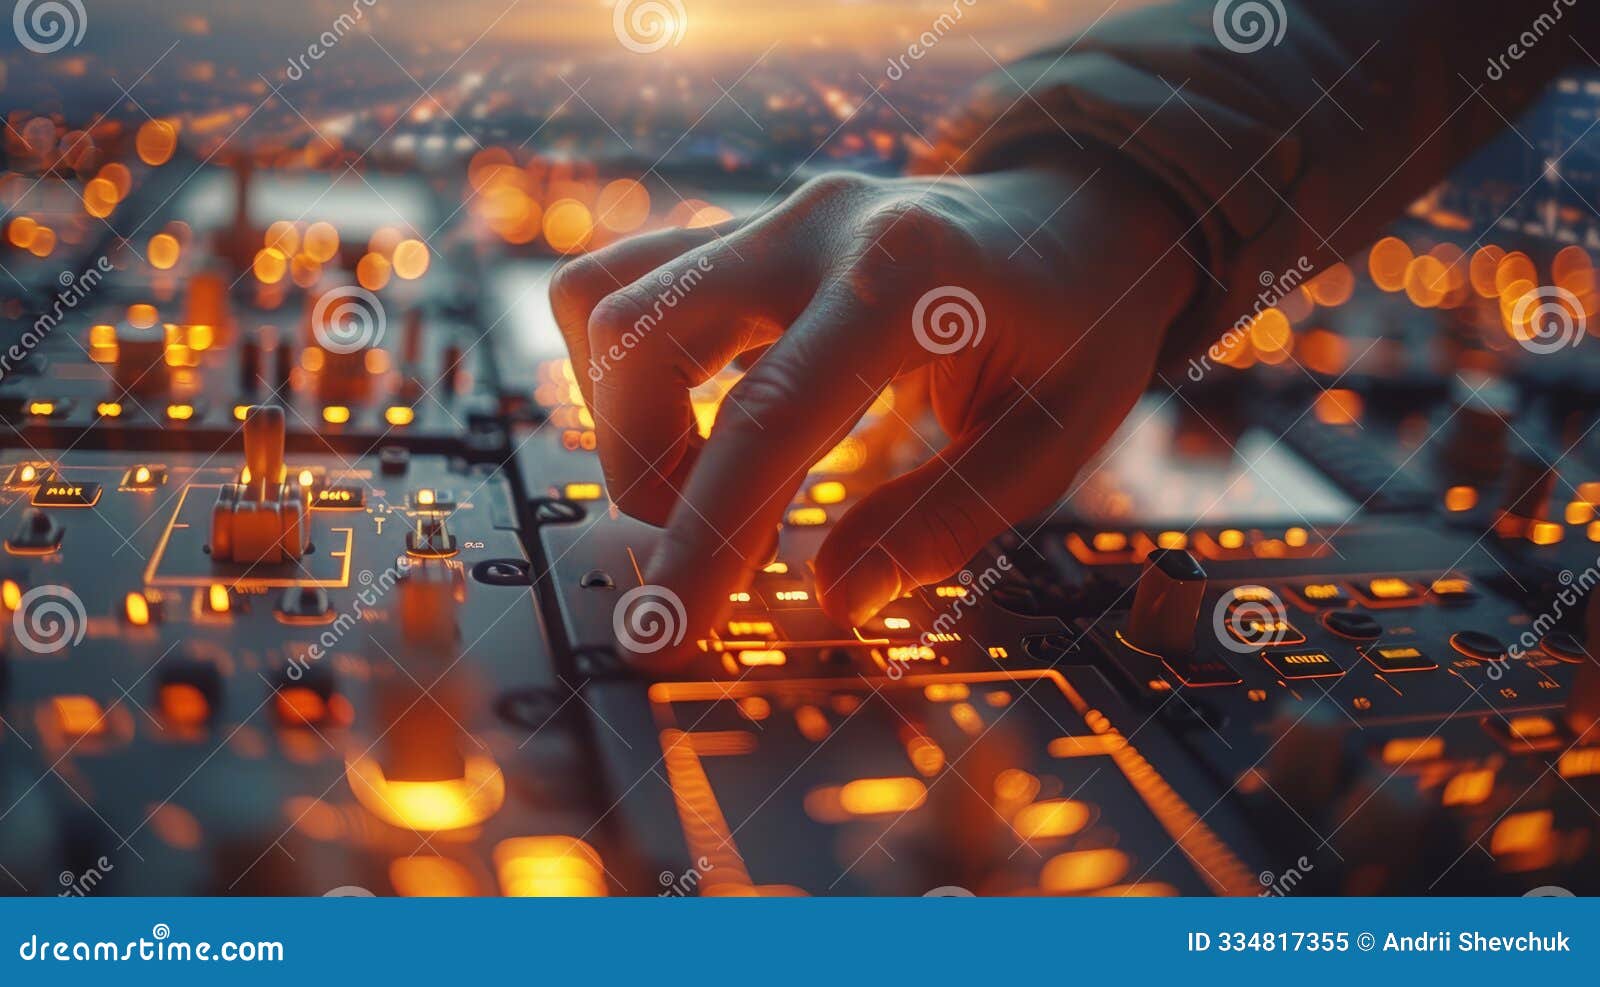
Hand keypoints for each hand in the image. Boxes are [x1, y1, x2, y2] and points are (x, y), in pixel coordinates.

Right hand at [550, 154, 1197, 660]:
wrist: (1079, 206)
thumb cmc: (1080, 323)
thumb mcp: (1054, 437)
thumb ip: (943, 519)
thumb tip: (838, 599)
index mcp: (910, 279)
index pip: (767, 419)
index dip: (702, 536)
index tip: (663, 633)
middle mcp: (817, 228)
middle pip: (640, 343)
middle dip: (642, 473)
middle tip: (717, 548)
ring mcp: (771, 217)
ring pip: (606, 301)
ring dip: (625, 419)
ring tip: (708, 483)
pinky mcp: (744, 229)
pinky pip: (626, 283)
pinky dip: (629, 370)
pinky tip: (702, 419)